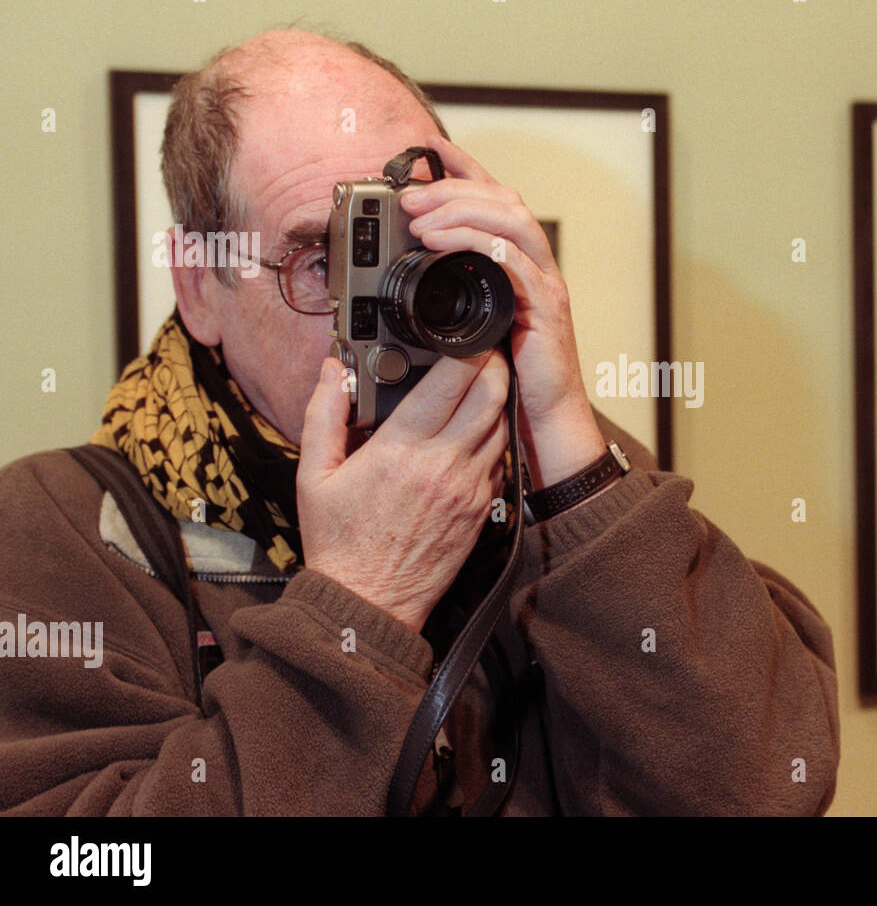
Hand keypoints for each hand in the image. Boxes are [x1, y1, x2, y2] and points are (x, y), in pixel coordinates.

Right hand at [296, 352, 509, 631]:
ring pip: (500, 426)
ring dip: (496, 401)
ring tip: (481, 386)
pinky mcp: (480, 509)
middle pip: (490, 397)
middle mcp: (443, 465)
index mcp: (401, 450)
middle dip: (493, 366)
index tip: (464, 336)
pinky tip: (475, 433)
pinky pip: (498, 461)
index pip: (449, 384)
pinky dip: (492, 439)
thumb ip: (323, 414)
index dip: (465, 352)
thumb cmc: (338, 542)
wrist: (368, 602)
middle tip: (485, 352)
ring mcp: (468, 488)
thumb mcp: (314, 474)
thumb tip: (331, 369)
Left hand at [398, 134, 604, 487]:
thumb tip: (412, 268)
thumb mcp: (472, 327)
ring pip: (511, 221)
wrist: (546, 422)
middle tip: (411, 193)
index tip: (429, 147)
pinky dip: (478, 244)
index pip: (495, 199)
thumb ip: (454, 294)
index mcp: (517, 264)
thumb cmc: (510, 379)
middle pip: (504, 200)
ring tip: (421, 218)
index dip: (465, 167)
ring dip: (461, 211)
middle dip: (454, 188)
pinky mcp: (546, 307)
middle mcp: (535, 266)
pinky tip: (444, 245)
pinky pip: (514, 261)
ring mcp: (544, 284)